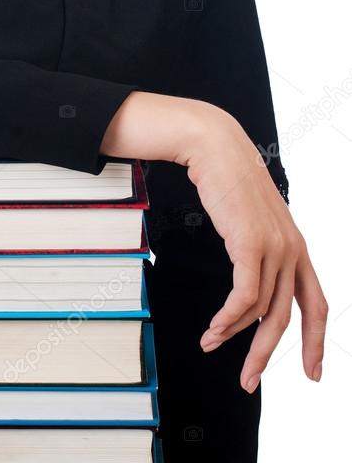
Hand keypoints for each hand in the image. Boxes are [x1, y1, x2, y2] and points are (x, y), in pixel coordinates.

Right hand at [180, 102, 327, 392]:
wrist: (216, 148)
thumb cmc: (229, 180)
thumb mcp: (251, 221)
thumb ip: (259, 251)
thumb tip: (250, 287)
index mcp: (296, 246)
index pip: (317, 303)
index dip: (316, 342)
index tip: (313, 372)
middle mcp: (292, 249)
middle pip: (287, 317)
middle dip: (266, 355)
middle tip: (249, 380)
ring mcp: (274, 246)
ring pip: (260, 311)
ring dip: (232, 335)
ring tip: (211, 345)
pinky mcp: (251, 243)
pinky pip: (244, 296)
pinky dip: (228, 318)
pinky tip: (214, 327)